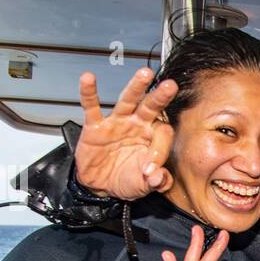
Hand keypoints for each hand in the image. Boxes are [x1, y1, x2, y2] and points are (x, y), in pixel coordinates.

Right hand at [75, 68, 178, 198]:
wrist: (100, 186)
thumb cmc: (125, 180)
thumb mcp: (144, 185)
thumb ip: (157, 182)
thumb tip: (159, 178)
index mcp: (152, 137)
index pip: (163, 134)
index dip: (159, 150)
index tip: (151, 170)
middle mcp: (137, 125)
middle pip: (152, 106)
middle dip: (161, 97)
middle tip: (171, 86)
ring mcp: (117, 123)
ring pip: (128, 100)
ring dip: (136, 87)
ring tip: (145, 74)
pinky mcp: (95, 125)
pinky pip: (91, 106)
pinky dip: (89, 93)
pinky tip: (88, 78)